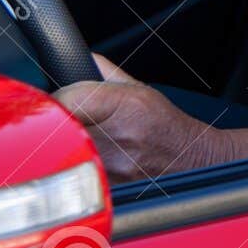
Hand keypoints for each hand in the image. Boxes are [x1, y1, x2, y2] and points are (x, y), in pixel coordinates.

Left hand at [54, 54, 242, 183]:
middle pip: (61, 128)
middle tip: (62, 120)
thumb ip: (103, 73)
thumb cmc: (165, 124)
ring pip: (66, 152)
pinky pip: (78, 171)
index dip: (57, 99)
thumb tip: (79, 60)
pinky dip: (77, 164)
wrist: (190, 160)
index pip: (67, 100)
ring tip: (81, 139)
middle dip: (57, 122)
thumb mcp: (138, 88)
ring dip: (65, 144)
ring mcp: (112, 167)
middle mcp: (118, 138)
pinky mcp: (108, 187)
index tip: (58, 101)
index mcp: (125, 106)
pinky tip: (91, 158)